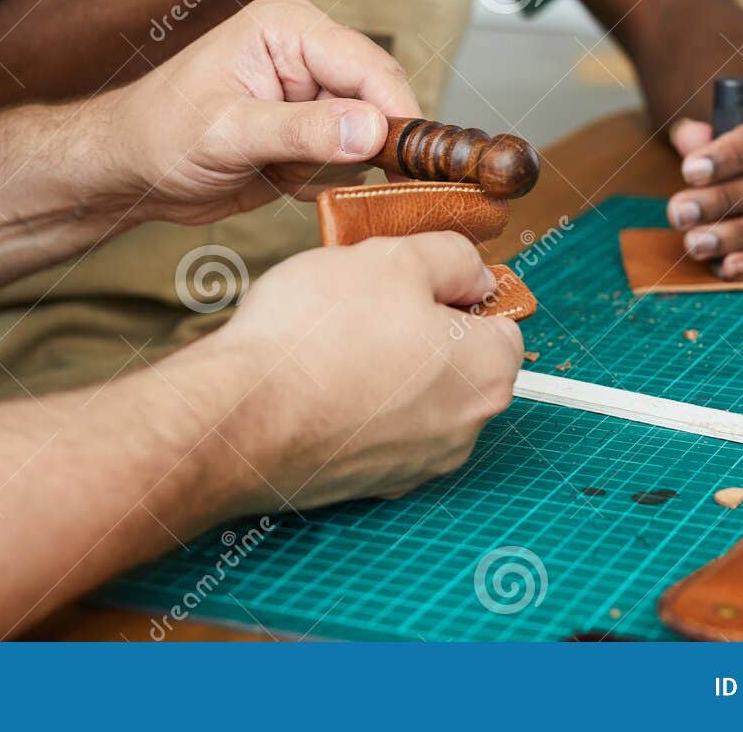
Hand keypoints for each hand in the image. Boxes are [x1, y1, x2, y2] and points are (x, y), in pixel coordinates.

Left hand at [101, 0, 419, 223]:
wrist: (132, 169)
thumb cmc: (159, 135)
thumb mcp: (228, 135)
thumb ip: (303, 132)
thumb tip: (373, 130)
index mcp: (289, 25)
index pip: (371, 67)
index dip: (394, 117)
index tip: (403, 165)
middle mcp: (309, 49)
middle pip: (378, 103)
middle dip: (347, 148)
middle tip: (296, 169)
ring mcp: (313, 88)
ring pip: (366, 139)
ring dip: (326, 168)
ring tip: (271, 166)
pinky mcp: (312, 124)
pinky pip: (347, 161)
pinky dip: (317, 180)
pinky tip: (274, 175)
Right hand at [208, 232, 523, 510]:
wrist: (240, 418)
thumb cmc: (317, 337)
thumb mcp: (394, 257)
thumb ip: (453, 258)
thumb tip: (474, 272)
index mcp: (486, 374)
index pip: (503, 323)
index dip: (461, 291)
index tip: (420, 278)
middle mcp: (463, 431)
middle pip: (458, 362)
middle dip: (421, 328)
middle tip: (367, 299)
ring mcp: (414, 466)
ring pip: (414, 396)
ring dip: (385, 366)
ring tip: (331, 338)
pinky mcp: (366, 484)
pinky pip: (374, 428)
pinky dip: (354, 404)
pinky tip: (315, 379)